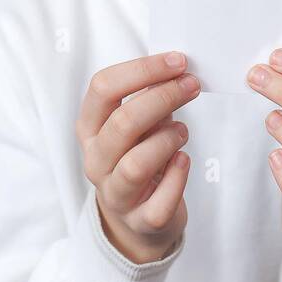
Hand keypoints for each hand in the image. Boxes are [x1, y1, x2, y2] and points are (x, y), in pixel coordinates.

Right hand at [76, 51, 198, 263]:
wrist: (136, 220)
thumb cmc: (138, 157)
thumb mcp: (136, 125)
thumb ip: (149, 98)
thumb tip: (177, 68)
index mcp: (90, 128)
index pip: (102, 88)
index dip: (142, 69)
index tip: (177, 61)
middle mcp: (96, 160)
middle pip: (122, 123)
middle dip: (162, 98)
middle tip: (192, 86)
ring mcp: (116, 193)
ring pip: (136, 164)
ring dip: (167, 140)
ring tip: (183, 131)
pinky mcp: (142, 220)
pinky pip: (160, 202)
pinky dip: (178, 177)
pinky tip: (183, 161)